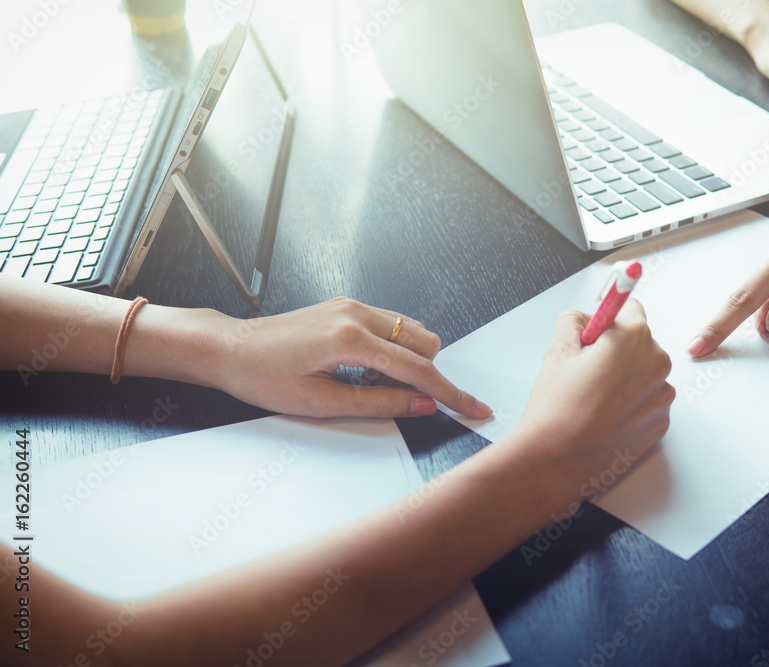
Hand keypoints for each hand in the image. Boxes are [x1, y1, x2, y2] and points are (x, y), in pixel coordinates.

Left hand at [212, 297, 491, 418]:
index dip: (451, 392)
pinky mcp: (346, 306)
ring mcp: (352, 306)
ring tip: (375, 384)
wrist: (229, 348)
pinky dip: (393, 349)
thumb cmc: (263, 377)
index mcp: (351, 339)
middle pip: (424, 343)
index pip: (418, 369)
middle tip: (403, 400)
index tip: (475, 408)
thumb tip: (422, 405)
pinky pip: (390, 325)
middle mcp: (357, 314)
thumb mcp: (321, 403)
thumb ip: (379, 402)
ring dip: (410, 361)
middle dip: (427, 375)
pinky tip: (368, 369)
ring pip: (410, 330)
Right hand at [513, 299, 674, 501]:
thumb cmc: (556, 408)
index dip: (608, 318)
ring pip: (643, 374)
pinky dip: (629, 405)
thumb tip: (585, 319)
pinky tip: (604, 416)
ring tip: (592, 398)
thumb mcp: (557, 350)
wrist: (556, 461)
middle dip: (616, 350)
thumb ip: (574, 320)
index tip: (597, 327)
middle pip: (639, 342)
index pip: (630, 308)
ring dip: (624, 378)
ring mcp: (662, 397)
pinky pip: (647, 402)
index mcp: (634, 338)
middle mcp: (657, 364)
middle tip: (585, 370)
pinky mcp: (661, 424)